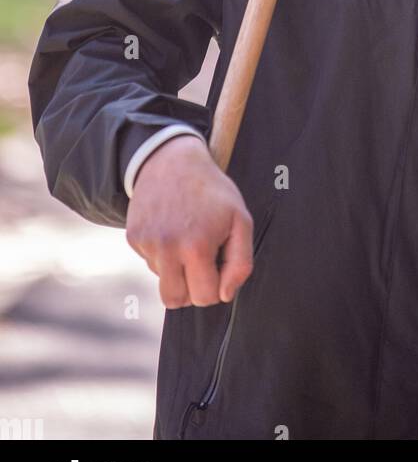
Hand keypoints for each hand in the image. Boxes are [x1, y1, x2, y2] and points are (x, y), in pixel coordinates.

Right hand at [126, 134, 253, 308]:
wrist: (173, 160)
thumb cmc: (212, 192)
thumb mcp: (240, 220)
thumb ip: (241, 263)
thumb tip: (224, 295)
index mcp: (196, 246)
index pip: (205, 298)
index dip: (216, 286)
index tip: (219, 264)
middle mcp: (167, 248)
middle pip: (176, 301)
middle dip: (193, 288)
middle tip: (202, 260)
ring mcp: (146, 244)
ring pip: (163, 283)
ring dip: (177, 270)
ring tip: (187, 239)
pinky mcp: (133, 238)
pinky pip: (150, 262)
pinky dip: (162, 254)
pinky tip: (171, 229)